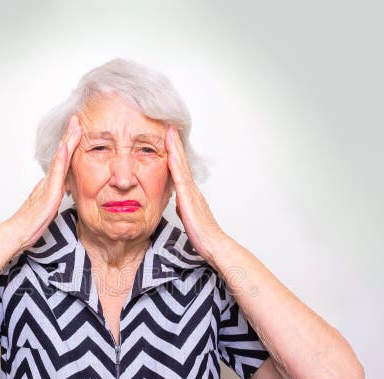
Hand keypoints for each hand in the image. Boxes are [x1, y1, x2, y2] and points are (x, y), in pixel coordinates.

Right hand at [10, 115, 81, 251]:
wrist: (18, 232)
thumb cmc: (31, 223)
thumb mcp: (48, 208)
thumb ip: (53, 197)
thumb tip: (60, 192)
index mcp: (50, 184)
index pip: (62, 160)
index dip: (69, 145)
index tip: (77, 130)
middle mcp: (48, 180)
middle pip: (61, 154)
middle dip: (69, 136)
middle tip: (76, 119)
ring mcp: (48, 185)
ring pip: (59, 159)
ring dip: (67, 141)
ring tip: (75, 126)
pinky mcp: (49, 193)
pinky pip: (56, 173)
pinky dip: (60, 159)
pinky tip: (65, 147)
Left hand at [165, 126, 226, 267]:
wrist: (215, 245)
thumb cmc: (204, 236)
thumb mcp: (189, 218)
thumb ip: (184, 208)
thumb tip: (179, 202)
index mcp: (190, 194)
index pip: (181, 170)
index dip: (175, 154)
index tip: (169, 139)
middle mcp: (192, 190)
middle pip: (181, 162)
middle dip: (175, 144)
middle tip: (169, 126)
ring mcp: (191, 192)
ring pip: (181, 165)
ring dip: (175, 148)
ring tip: (169, 131)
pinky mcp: (189, 198)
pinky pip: (180, 177)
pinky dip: (175, 163)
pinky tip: (170, 153)